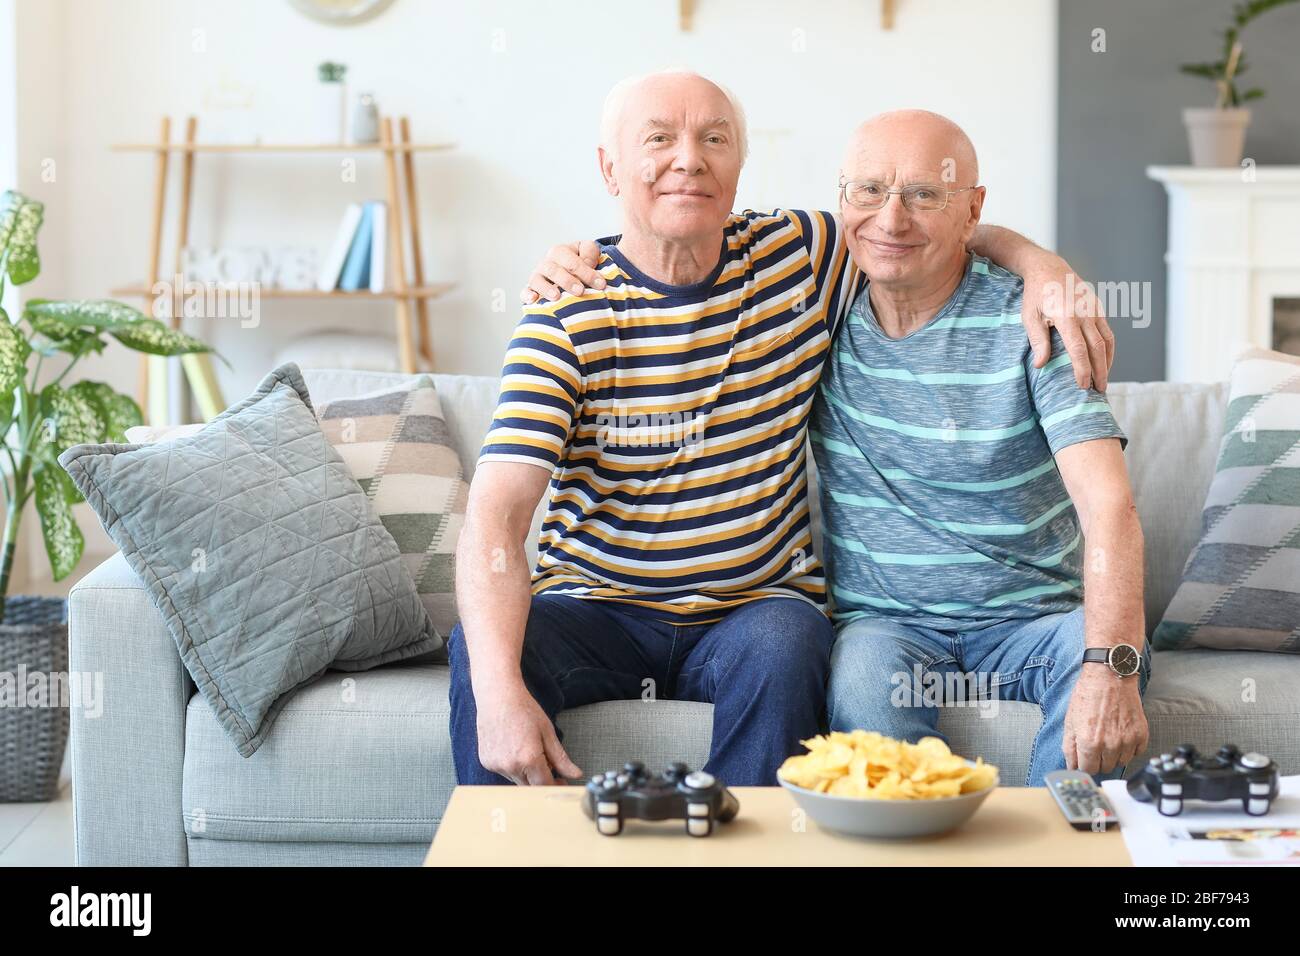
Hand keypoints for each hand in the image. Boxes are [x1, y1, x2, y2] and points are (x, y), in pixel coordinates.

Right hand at [475, 681, 581, 784]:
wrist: (498, 697)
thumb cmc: (523, 710)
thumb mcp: (548, 733)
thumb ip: (561, 759)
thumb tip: (575, 774)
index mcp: (528, 759)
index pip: (544, 785)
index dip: (555, 785)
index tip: (561, 782)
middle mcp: (510, 766)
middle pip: (530, 786)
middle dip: (541, 778)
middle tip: (548, 763)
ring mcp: (496, 765)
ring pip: (516, 780)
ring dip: (526, 773)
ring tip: (528, 749)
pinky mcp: (486, 762)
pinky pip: (504, 772)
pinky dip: (512, 766)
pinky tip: (514, 748)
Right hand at [521, 240, 605, 303]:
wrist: (569, 273)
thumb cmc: (580, 265)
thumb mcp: (587, 253)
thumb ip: (590, 253)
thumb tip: (588, 263)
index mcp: (560, 252)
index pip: (572, 261)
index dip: (586, 272)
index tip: (600, 284)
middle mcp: (547, 263)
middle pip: (553, 269)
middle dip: (567, 280)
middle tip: (580, 291)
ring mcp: (537, 277)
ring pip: (537, 280)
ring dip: (546, 288)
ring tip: (557, 296)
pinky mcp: (531, 290)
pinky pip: (525, 291)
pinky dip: (527, 295)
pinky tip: (533, 299)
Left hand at [1021, 256, 1115, 391]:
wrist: (1049, 268)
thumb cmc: (1035, 295)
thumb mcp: (1029, 316)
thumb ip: (1037, 340)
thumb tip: (1041, 365)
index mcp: (1066, 315)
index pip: (1079, 349)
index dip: (1082, 369)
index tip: (1082, 386)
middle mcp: (1085, 312)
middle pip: (1098, 348)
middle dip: (1100, 371)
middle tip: (1098, 391)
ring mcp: (1094, 309)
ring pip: (1108, 341)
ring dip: (1108, 362)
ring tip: (1103, 381)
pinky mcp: (1098, 308)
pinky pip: (1108, 332)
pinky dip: (1109, 349)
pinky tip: (1104, 362)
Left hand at [1062, 669, 1148, 775]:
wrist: (1109, 677)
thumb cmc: (1088, 695)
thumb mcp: (1070, 721)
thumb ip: (1069, 747)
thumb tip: (1071, 765)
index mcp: (1089, 743)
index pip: (1088, 770)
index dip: (1084, 763)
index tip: (1084, 757)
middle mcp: (1110, 745)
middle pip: (1104, 768)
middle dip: (1098, 759)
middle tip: (1096, 743)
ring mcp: (1127, 741)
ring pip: (1121, 762)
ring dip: (1114, 755)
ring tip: (1108, 736)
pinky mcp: (1141, 734)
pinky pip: (1136, 753)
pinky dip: (1129, 748)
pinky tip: (1121, 734)